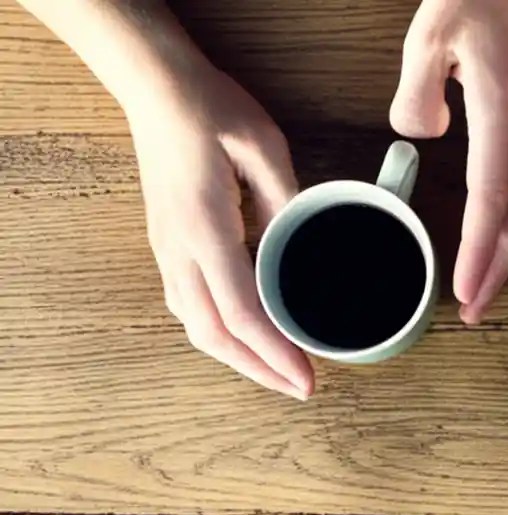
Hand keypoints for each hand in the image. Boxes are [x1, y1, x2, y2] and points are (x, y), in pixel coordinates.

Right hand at [129, 66, 312, 399]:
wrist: (156, 88)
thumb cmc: (210, 110)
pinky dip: (217, 332)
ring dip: (236, 356)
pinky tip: (244, 336)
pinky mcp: (167, 243)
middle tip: (300, 388)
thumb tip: (304, 246)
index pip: (240, 312)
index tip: (306, 378)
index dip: (274, 353)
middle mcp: (178, 249)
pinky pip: (187, 304)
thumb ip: (287, 201)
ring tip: (277, 371)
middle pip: (211, 333)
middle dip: (257, 370)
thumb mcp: (264, 148)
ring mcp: (166, 248)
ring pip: (194, 324)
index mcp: (205, 229)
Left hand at [391, 0, 507, 324]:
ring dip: (506, 252)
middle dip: (499, 269)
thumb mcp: (428, 35)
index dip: (477, 250)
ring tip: (481, 287)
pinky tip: (492, 237)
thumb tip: (420, 138)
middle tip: (473, 311)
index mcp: (503, 107)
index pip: (491, 196)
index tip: (463, 290)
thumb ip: (417, 93)